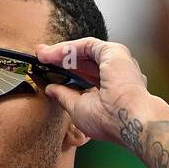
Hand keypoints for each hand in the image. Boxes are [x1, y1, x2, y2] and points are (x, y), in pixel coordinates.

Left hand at [35, 37, 168, 147]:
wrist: (127, 121)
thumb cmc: (109, 122)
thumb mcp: (78, 108)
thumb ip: (64, 96)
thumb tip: (50, 89)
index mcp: (111, 88)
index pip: (85, 75)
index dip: (65, 71)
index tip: (46, 69)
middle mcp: (116, 73)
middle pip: (84, 61)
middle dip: (60, 58)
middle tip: (41, 55)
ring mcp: (117, 61)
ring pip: (84, 51)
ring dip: (61, 52)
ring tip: (42, 54)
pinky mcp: (114, 52)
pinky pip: (87, 45)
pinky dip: (69, 48)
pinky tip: (53, 53)